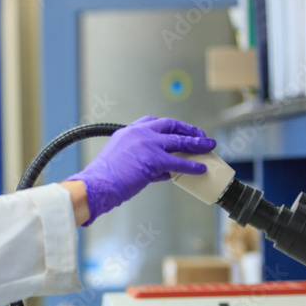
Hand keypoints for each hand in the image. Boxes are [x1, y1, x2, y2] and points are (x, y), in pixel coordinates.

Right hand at [67, 116, 215, 225]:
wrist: (96, 184)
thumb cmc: (104, 178)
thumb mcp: (120, 161)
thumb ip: (140, 160)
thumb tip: (161, 170)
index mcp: (127, 131)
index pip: (151, 121)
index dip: (168, 125)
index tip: (177, 128)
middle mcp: (138, 133)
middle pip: (170, 125)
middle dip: (187, 129)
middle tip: (199, 134)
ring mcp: (148, 144)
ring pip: (179, 140)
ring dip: (197, 143)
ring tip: (208, 146)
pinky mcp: (154, 159)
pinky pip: (179, 161)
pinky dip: (192, 164)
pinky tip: (201, 168)